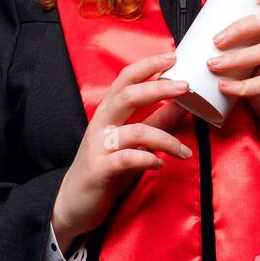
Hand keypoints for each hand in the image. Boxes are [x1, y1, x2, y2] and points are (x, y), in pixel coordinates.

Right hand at [51, 51, 193, 251]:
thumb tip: (183, 106)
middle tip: (186, 86)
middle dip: (159, 88)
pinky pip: (128, 159)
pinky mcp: (99, 170)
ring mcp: (98, 146)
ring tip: (185, 152)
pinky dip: (148, 159)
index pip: (125, 79)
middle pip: (128, 95)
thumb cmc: (106, 168)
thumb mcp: (132, 143)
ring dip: (166, 139)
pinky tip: (160, 164)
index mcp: (107, 112)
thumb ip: (155, 123)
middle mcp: (100, 124)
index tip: (173, 56)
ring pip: (136, 131)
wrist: (73, 204)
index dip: (148, 65)